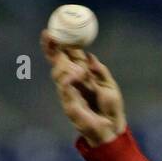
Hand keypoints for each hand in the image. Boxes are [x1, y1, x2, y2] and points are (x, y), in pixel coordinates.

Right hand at [41, 31, 126, 146]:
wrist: (112, 130)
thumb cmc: (112, 109)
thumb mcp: (109, 86)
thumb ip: (100, 71)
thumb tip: (89, 56)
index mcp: (82, 76)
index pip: (67, 57)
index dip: (60, 44)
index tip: (54, 30)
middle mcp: (72, 83)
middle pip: (57, 62)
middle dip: (51, 48)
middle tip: (49, 34)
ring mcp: (68, 94)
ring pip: (58, 73)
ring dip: (66, 65)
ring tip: (81, 71)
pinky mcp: (68, 105)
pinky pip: (65, 86)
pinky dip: (69, 77)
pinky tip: (78, 74)